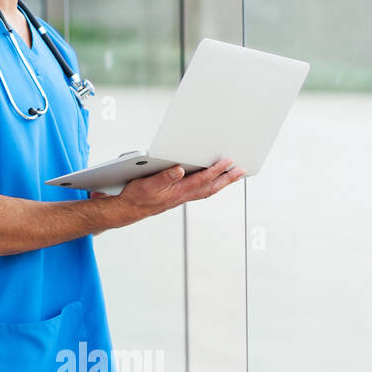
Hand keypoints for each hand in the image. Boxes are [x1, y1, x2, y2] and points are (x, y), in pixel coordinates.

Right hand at [106, 158, 245, 224]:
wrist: (129, 210)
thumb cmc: (136, 196)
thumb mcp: (147, 184)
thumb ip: (164, 177)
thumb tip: (179, 169)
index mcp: (177, 191)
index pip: (201, 179)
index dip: (216, 170)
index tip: (228, 161)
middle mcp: (183, 196)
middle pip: (211, 187)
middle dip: (228, 178)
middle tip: (242, 170)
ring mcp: (182, 197)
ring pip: (208, 190)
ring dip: (223, 182)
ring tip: (235, 174)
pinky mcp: (179, 197)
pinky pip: (202, 191)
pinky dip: (212, 185)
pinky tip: (216, 181)